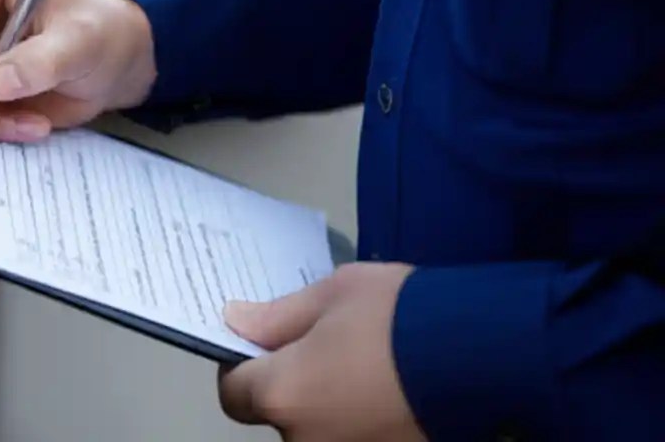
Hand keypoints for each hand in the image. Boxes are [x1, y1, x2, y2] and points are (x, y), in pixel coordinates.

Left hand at [218, 263, 424, 441]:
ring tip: (367, 370)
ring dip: (329, 408)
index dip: (243, 367)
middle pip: (279, 416)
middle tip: (327, 349)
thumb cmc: (401, 315)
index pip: (234, 396)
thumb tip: (235, 323)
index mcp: (283, 397)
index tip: (266, 345)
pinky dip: (363, 420)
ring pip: (319, 431)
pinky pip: (356, 437)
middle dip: (292, 387)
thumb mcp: (332, 295)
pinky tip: (389, 392)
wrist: (488, 352)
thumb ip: (276, 317)